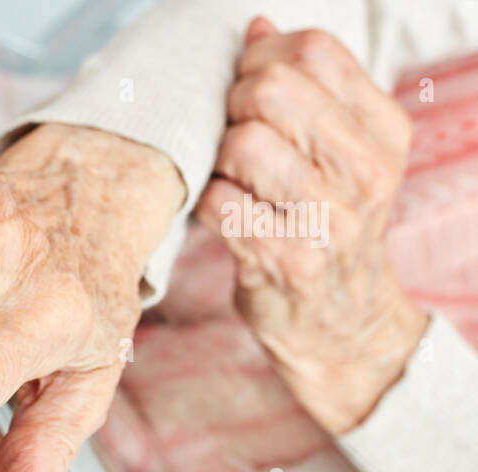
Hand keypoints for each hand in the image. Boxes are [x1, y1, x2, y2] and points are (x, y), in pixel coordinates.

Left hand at [195, 18, 428, 434]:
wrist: (341, 323)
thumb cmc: (325, 225)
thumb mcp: (337, 154)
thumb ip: (305, 89)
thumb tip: (258, 27)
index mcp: (382, 130)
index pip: (314, 51)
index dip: (261, 60)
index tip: (248, 92)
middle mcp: (366, 170)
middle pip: (271, 90)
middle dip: (232, 106)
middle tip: (231, 139)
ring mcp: (331, 219)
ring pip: (243, 143)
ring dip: (218, 159)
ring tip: (230, 180)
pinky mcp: (290, 262)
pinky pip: (221, 204)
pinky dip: (208, 205)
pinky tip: (224, 217)